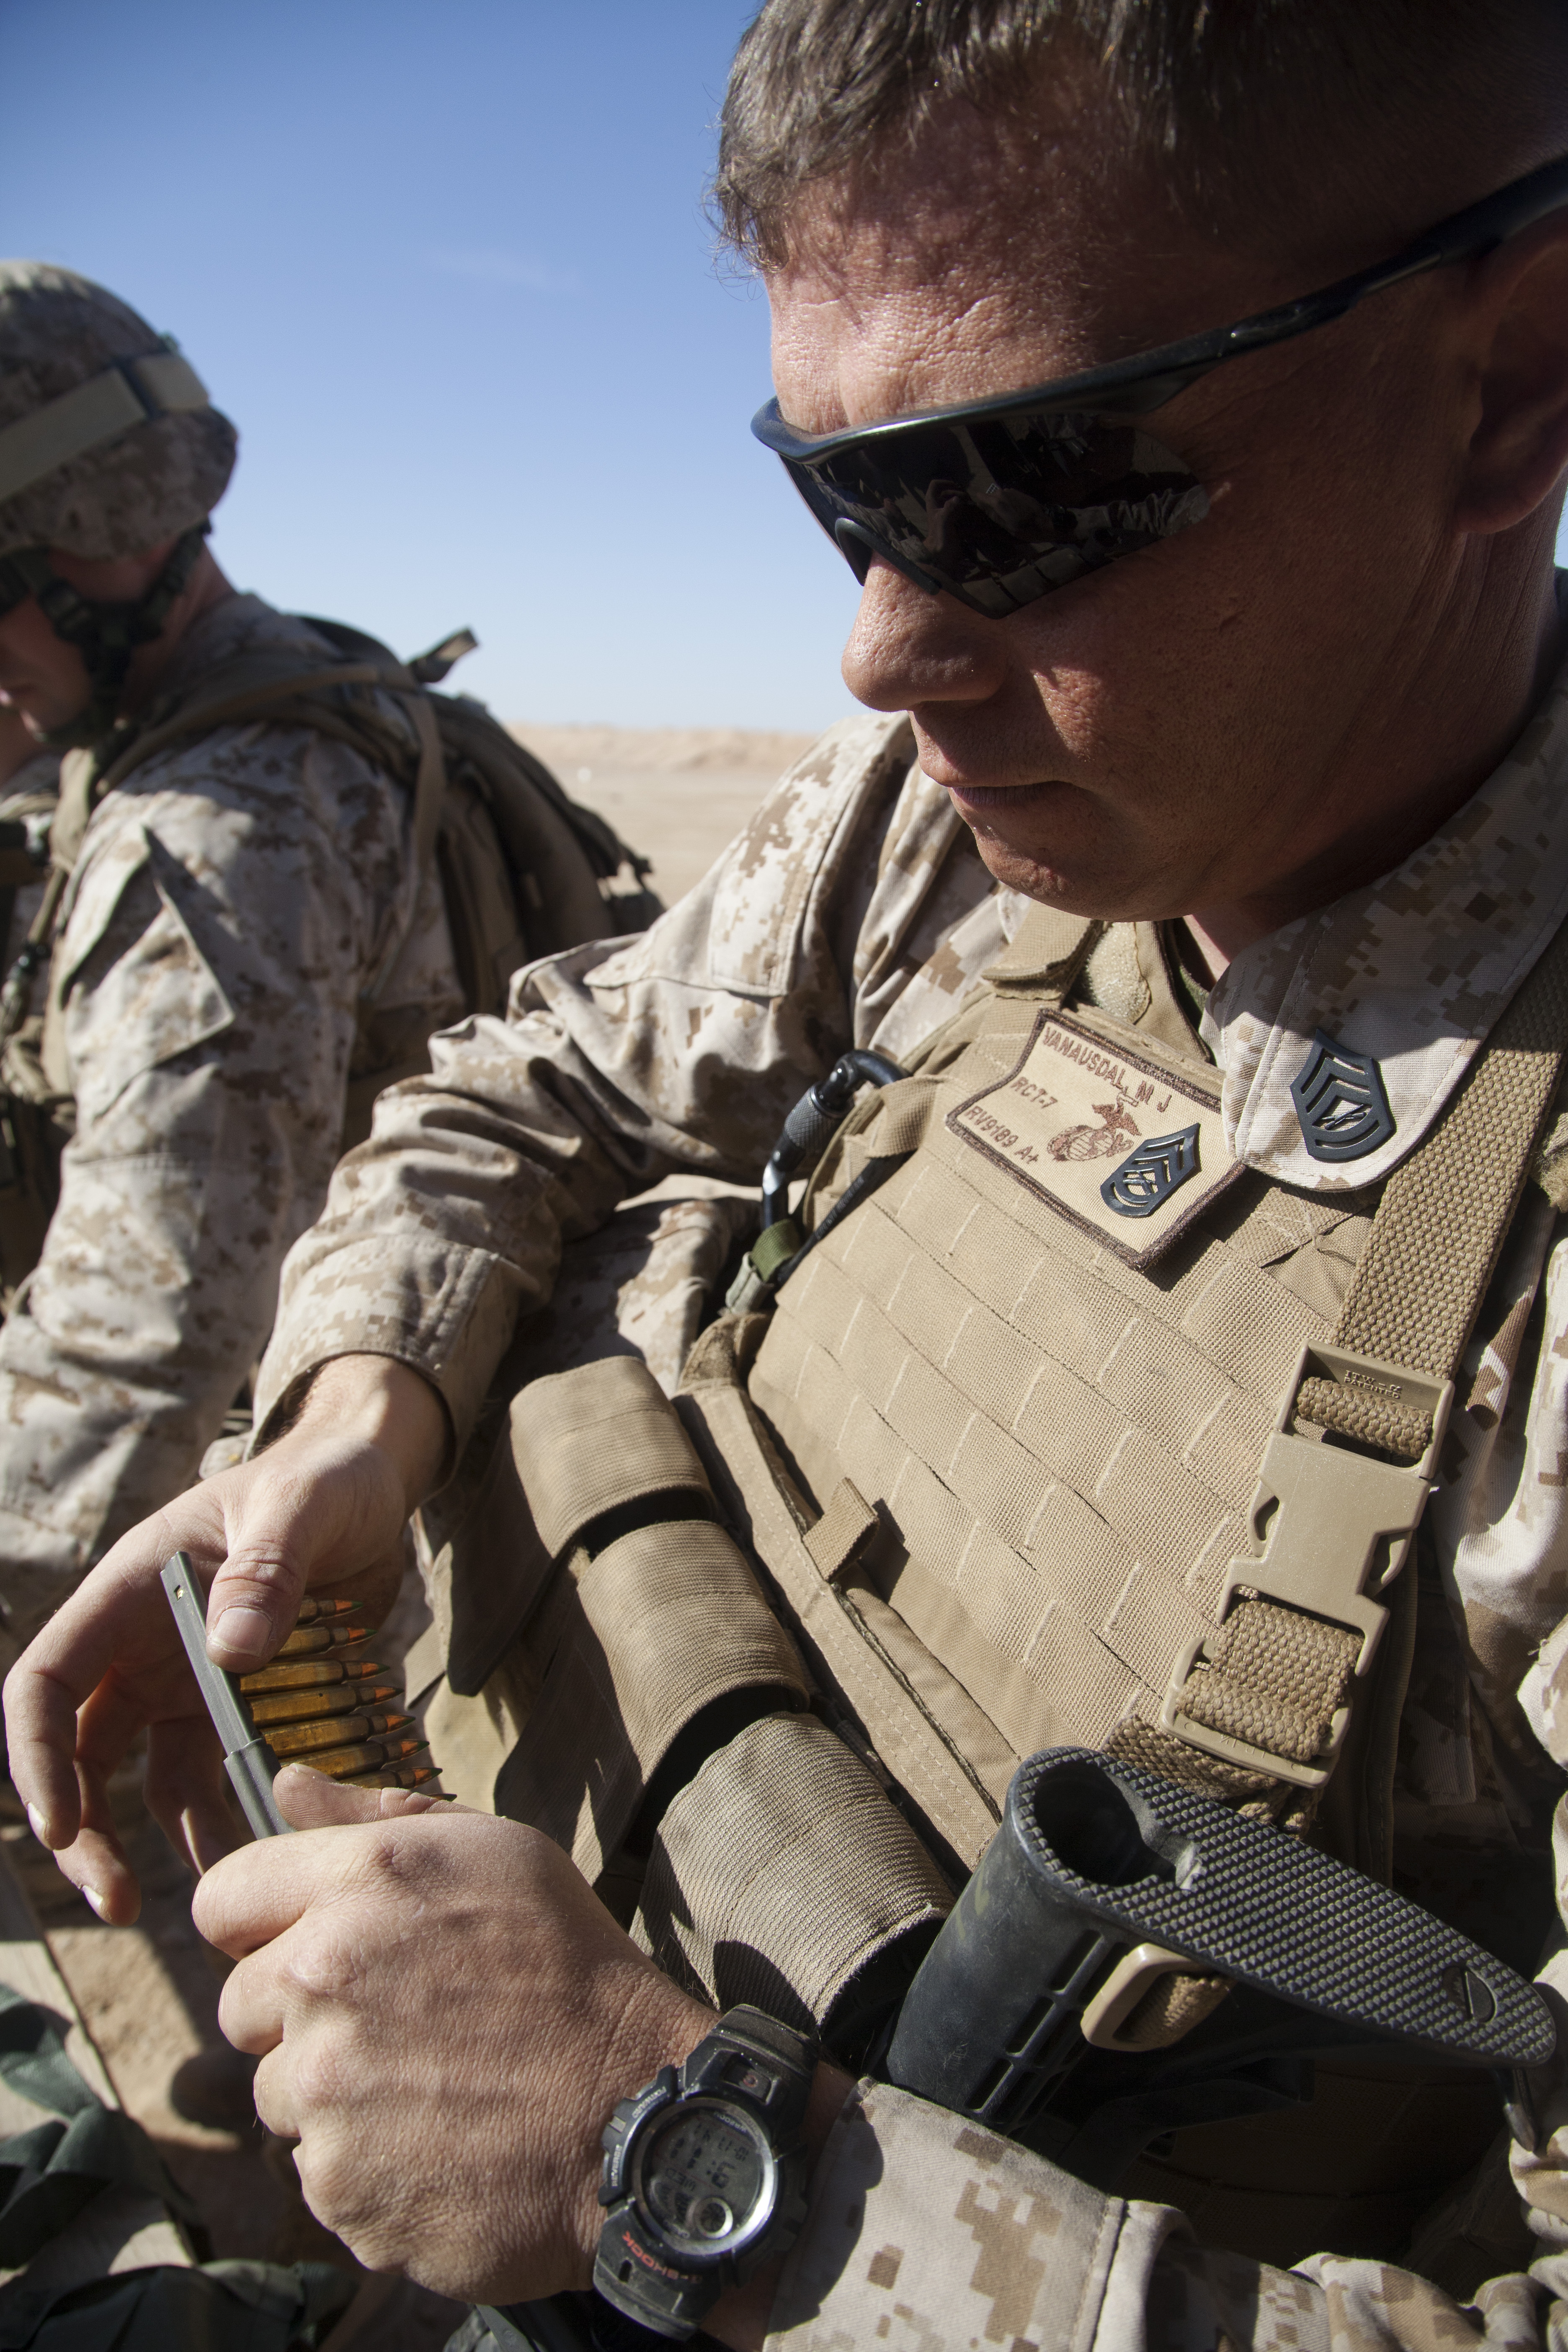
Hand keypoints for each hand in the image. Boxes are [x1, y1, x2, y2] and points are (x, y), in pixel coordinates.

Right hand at [4, 1356, 446, 1921]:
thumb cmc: (328, 1477)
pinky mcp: (240, 1704)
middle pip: (81, 1754)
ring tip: (213, 1897)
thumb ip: (269, 1566)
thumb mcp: (303, 1505)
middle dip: (85, 1831)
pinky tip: (263, 1855)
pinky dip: (230, 1821)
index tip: (57, 1825)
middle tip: (117, 1901)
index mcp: (132, 1591)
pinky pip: (218, 1779)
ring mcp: (189, 1680)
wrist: (374, 1482)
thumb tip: (229, 1651)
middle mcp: (145, 1644)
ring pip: (146, 1781)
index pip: (47, 1684)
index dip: (39, 1757)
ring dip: (163, 1845)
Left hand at [199, 1767, 716, 2304]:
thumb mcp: (492, 1854)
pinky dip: (362, 2163)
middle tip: (392, 2021)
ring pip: (276, 2092)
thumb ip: (370, 1818)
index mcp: (359, 1884)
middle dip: (297, 2013)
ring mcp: (323, 2090)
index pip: (220, 1899)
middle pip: (237, 2004)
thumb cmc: (568, 1967)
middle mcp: (322, 1979)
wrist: (634, 2106)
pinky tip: (435, 2142)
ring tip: (427, 2084)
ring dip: (331, 2093)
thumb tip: (285, 1783)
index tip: (301, 1944)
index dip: (255, 1923)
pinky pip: (313, 2168)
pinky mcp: (336, 2183)